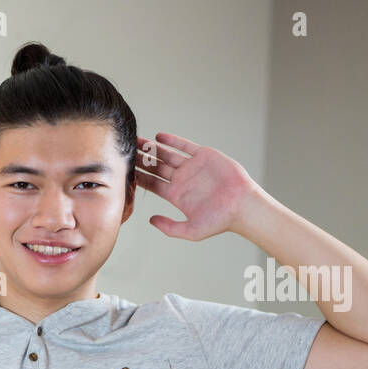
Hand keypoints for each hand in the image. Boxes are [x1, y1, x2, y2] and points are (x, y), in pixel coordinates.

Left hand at [135, 132, 263, 240]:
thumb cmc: (220, 221)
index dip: (139, 177)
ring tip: (138, 141)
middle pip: (156, 167)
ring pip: (167, 155)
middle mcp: (182, 180)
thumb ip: (169, 227)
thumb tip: (150, 220)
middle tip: (126, 152)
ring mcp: (192, 167)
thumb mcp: (190, 231)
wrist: (242, 206)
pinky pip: (185, 146)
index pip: (152, 184)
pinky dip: (172, 141)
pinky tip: (159, 137)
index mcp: (176, 195)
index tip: (125, 171)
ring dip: (152, 149)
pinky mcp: (205, 156)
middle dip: (141, 160)